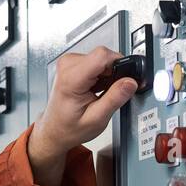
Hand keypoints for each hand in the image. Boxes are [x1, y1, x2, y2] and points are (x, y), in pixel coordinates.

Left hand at [27, 46, 137, 185]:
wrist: (55, 130)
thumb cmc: (70, 127)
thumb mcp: (97, 119)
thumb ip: (115, 98)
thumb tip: (130, 82)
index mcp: (71, 78)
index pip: (102, 55)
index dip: (118, 66)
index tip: (123, 80)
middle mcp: (67, 65)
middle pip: (103, 56)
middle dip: (112, 74)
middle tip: (108, 93)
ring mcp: (68, 62)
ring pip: (101, 58)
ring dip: (106, 75)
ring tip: (99, 92)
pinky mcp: (72, 63)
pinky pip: (95, 61)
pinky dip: (100, 74)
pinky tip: (95, 88)